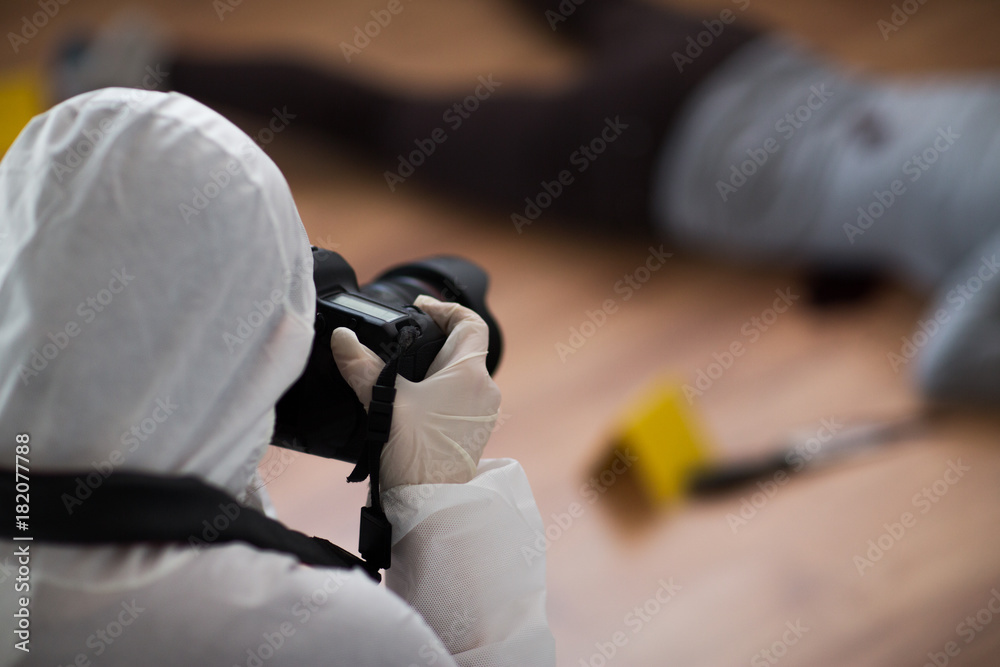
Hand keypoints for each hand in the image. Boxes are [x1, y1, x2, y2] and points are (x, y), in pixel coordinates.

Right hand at [330, 295, 501, 488]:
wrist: (429, 506)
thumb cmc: (414, 455)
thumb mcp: (383, 403)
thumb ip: (361, 366)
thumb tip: (342, 338)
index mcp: (471, 374)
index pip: (471, 323)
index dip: (446, 308)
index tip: (421, 308)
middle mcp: (486, 390)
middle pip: (464, 349)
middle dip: (434, 339)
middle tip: (402, 338)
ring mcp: (482, 414)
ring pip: (461, 376)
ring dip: (435, 368)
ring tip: (400, 371)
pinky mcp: (473, 434)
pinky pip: (459, 399)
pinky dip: (438, 392)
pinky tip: (410, 403)